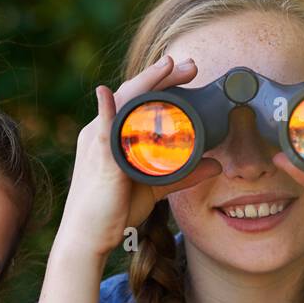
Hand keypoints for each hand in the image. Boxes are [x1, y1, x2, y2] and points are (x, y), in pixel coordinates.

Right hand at [61, 55, 223, 259]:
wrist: (88, 237)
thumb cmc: (113, 212)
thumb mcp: (154, 187)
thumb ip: (183, 174)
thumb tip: (215, 164)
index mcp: (111, 134)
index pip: (136, 99)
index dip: (161, 82)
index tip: (188, 72)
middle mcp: (101, 132)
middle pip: (132, 93)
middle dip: (161, 75)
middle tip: (191, 65)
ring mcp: (98, 144)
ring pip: (122, 103)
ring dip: (145, 82)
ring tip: (169, 65)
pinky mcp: (99, 161)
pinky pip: (102, 131)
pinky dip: (106, 111)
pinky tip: (107, 94)